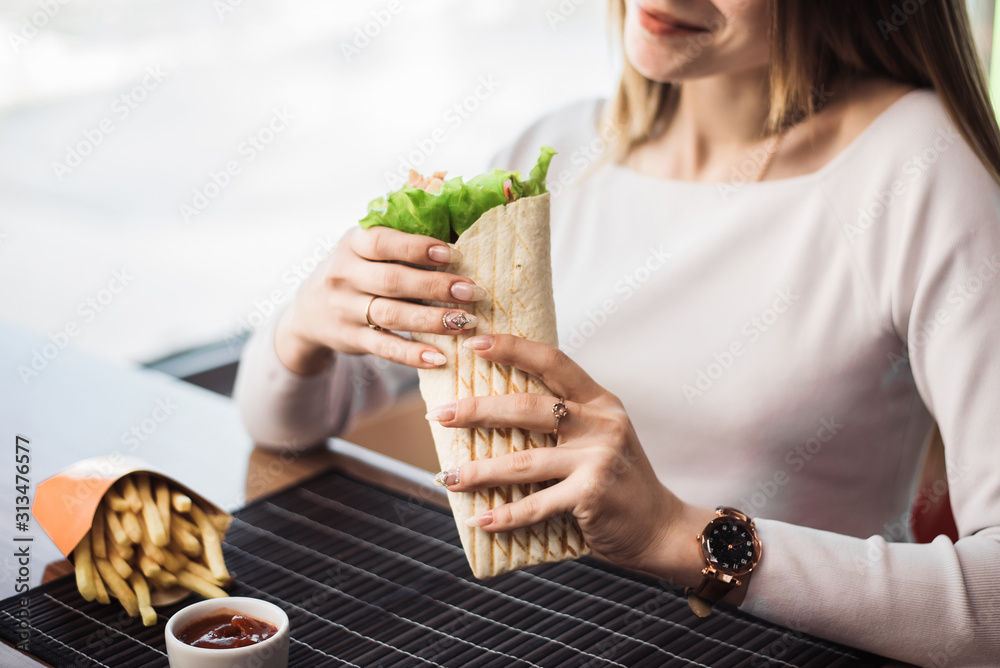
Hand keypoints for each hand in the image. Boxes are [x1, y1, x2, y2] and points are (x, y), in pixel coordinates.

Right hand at [275, 226, 486, 374]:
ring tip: (465, 322)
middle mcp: (344, 275)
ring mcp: (345, 309)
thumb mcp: (364, 250)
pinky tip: (440, 358)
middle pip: (392, 280)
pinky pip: (385, 347)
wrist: (309, 312)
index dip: (416, 247)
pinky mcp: (352, 339)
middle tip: (471, 291)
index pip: (382, 242)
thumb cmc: (355, 272)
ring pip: (392, 315)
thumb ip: (399, 243)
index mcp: (351, 245)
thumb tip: (458, 234)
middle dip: (435, 286)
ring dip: (432, 320)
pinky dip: (413, 354)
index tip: (452, 254)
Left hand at [427, 334, 717, 586]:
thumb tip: (494, 411)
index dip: (512, 348)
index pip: (553, 362)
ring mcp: (597, 458)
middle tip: (440, 415)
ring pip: (524, 461)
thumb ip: (564, 421)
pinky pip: (537, 505)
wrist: (659, 527)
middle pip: (527, 408)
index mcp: (600, 402)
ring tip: (448, 477)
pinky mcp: (592, 493)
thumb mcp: (600, 437)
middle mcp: (601, 423)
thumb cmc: (617, 481)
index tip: (474, 343)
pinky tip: (482, 519)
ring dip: (480, 471)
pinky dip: (506, 515)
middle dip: (477, 410)